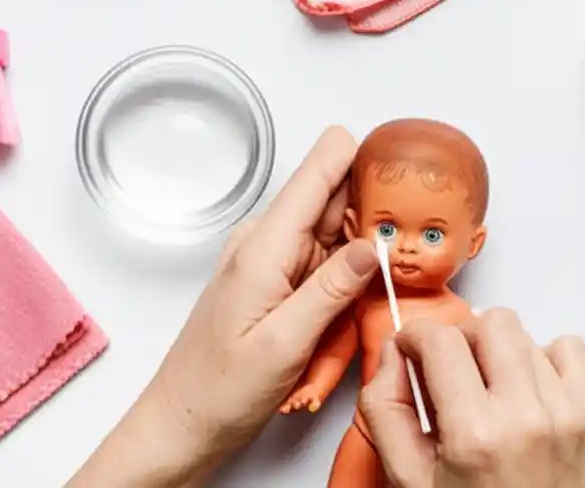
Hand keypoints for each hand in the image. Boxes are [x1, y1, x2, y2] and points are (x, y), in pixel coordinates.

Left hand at [70, 127, 378, 486]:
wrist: (182, 422)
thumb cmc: (219, 390)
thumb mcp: (285, 344)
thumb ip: (332, 290)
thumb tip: (373, 244)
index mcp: (266, 244)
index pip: (321, 166)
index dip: (364, 162)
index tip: (402, 183)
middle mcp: (268, 239)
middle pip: (338, 196)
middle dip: (374, 219)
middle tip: (395, 262)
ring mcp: (274, 257)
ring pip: (339, 231)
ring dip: (363, 256)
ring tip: (370, 296)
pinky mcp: (281, 278)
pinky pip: (328, 261)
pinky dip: (348, 279)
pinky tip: (350, 310)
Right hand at [360, 309, 584, 487]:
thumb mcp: (409, 479)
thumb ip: (386, 409)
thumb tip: (394, 352)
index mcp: (476, 435)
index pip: (440, 340)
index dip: (416, 336)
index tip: (412, 348)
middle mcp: (527, 417)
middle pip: (490, 322)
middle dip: (462, 339)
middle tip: (452, 371)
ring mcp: (567, 413)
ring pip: (526, 335)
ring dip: (500, 353)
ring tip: (490, 393)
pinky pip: (570, 348)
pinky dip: (545, 360)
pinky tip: (527, 391)